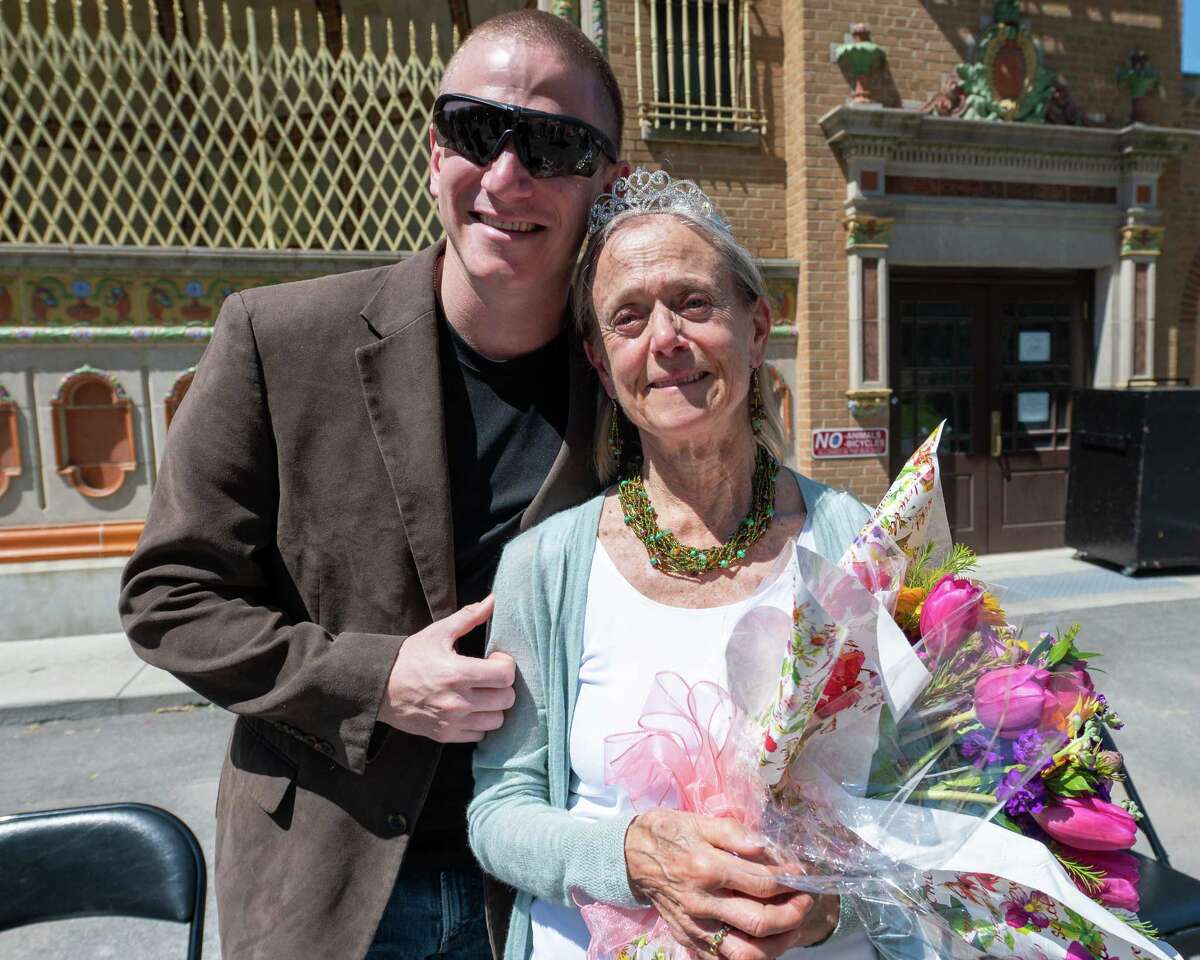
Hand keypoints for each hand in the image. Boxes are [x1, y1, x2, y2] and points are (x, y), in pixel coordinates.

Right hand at [378, 595, 515, 742]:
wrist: (379, 687)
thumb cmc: (410, 657)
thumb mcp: (438, 633)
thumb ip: (469, 617)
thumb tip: (493, 600)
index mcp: (458, 673)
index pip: (505, 676)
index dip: (506, 665)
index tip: (495, 659)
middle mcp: (458, 701)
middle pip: (506, 699)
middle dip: (503, 685)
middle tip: (490, 677)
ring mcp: (452, 721)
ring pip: (497, 720)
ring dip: (495, 707)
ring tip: (482, 694)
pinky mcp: (445, 735)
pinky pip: (479, 735)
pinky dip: (480, 723)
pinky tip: (470, 709)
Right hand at [624, 809, 839, 958]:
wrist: (631, 855)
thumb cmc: (670, 834)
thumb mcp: (701, 821)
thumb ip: (736, 834)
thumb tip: (768, 848)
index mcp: (706, 868)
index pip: (761, 883)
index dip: (789, 881)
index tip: (800, 875)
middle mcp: (701, 902)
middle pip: (759, 922)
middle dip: (792, 914)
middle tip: (805, 902)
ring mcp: (695, 926)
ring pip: (745, 953)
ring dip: (778, 944)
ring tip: (792, 927)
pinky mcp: (689, 939)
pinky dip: (751, 956)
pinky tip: (765, 940)